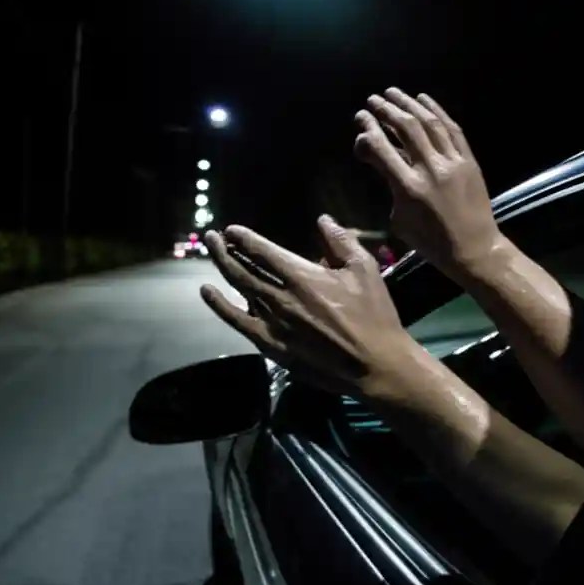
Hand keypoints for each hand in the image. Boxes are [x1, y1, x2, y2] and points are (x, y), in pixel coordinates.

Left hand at [201, 216, 416, 396]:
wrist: (375, 364)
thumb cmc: (374, 315)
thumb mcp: (364, 269)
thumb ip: (340, 241)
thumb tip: (322, 219)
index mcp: (302, 277)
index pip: (262, 251)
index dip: (244, 238)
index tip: (232, 229)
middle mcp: (280, 298)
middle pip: (242, 269)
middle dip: (224, 250)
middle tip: (211, 237)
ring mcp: (272, 323)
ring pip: (238, 291)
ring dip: (222, 270)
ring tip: (212, 254)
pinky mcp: (271, 346)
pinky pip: (238, 322)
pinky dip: (220, 306)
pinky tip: (208, 293)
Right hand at [354, 88, 503, 276]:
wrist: (474, 249)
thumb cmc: (431, 242)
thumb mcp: (400, 220)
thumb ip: (389, 186)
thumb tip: (379, 157)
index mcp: (408, 188)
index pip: (381, 149)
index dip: (368, 130)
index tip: (360, 119)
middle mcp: (430, 170)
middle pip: (405, 128)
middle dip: (386, 110)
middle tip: (373, 100)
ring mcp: (453, 163)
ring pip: (429, 123)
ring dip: (409, 104)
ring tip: (393, 93)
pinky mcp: (469, 161)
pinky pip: (452, 129)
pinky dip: (436, 110)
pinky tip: (423, 99)